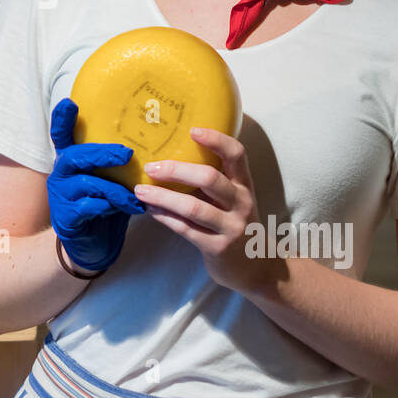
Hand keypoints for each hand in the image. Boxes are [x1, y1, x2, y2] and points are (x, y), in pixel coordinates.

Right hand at [47, 97, 144, 273]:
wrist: (90, 243)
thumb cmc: (103, 204)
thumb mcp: (109, 179)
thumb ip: (118, 163)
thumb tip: (154, 140)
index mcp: (70, 160)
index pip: (61, 134)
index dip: (63, 119)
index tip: (70, 102)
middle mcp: (61, 174)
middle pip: (74, 155)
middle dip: (102, 153)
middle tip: (127, 154)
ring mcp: (61, 196)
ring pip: (87, 183)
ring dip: (115, 188)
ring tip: (136, 195)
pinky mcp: (66, 217)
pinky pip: (89, 207)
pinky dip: (110, 207)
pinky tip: (127, 210)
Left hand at [132, 126, 266, 294]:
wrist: (256, 268)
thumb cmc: (235, 224)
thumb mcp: (232, 199)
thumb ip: (212, 181)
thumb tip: (169, 157)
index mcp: (244, 184)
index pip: (237, 154)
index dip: (216, 140)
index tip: (192, 130)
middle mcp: (241, 202)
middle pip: (209, 178)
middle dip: (176, 170)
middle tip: (151, 167)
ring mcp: (231, 227)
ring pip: (193, 207)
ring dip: (163, 197)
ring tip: (140, 191)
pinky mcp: (218, 248)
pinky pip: (186, 229)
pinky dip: (165, 218)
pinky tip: (150, 211)